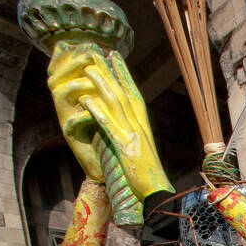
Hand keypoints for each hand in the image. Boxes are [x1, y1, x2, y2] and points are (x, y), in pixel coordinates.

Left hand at [47, 43, 170, 199]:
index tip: (114, 57)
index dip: (122, 73)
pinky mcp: (125, 148)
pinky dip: (98, 112)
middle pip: (124, 91)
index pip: (133, 93)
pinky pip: (109, 126)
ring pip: (116, 103)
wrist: (157, 193)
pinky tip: (87, 101)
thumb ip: (130, 134)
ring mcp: (133, 135)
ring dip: (102, 84)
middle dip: (111, 70)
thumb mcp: (139, 150)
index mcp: (143, 125)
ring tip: (88, 68)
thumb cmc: (148, 176)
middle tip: (98, 51)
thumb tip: (122, 124)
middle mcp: (140, 125)